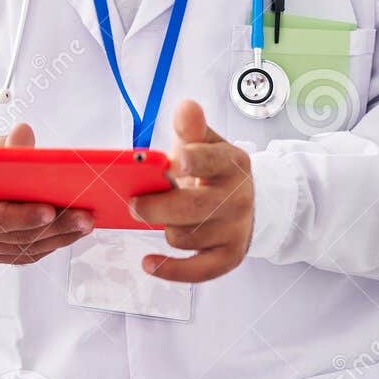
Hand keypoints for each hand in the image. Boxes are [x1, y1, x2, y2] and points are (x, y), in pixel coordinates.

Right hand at [0, 123, 94, 265]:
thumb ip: (10, 144)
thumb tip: (23, 132)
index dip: (23, 216)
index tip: (50, 210)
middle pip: (16, 235)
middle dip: (54, 227)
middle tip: (83, 216)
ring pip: (27, 248)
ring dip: (60, 236)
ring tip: (85, 222)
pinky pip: (29, 255)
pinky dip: (54, 244)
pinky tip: (73, 231)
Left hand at [127, 100, 253, 282]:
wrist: (245, 198)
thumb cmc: (213, 168)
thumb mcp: (205, 141)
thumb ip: (192, 127)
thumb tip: (187, 107)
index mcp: (232, 163)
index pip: (208, 160)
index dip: (188, 162)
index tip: (168, 163)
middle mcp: (238, 198)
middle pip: (191, 208)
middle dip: (155, 206)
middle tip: (133, 203)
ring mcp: (236, 229)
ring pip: (185, 238)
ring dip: (164, 229)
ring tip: (161, 217)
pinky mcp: (229, 256)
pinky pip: (198, 271)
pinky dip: (171, 270)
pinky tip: (149, 263)